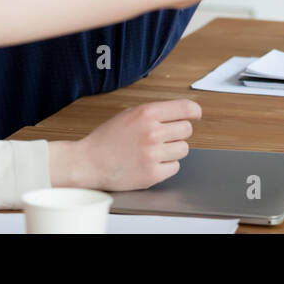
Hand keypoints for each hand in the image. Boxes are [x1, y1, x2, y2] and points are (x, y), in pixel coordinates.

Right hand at [50, 98, 200, 191]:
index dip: (194, 111)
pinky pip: (175, 167)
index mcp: (147, 113)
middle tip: (163, 137)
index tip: (195, 115)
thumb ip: (154, 113)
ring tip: (154, 151)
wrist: (87, 163)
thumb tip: (182, 112)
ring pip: (184, 149)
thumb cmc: (107, 138)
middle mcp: (152, 132)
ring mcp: (153, 154)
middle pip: (187, 129)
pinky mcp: (152, 174)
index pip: (185, 108)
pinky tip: (151, 163)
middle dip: (178, 133)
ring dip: (173, 150)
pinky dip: (166, 166)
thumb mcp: (129, 114)